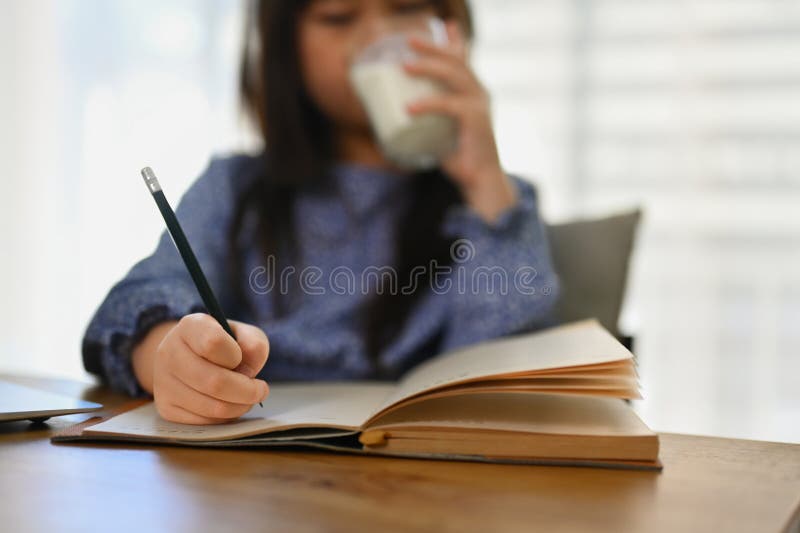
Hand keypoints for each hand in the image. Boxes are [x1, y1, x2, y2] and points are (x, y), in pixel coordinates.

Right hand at [152, 313, 269, 424]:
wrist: (190, 357)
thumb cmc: (223, 345)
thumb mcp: (243, 334)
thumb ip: (254, 345)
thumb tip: (248, 371)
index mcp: (190, 326)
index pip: (213, 343)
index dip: (235, 356)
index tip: (241, 359)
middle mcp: (169, 352)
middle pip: (214, 382)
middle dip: (247, 391)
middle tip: (260, 390)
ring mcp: (164, 382)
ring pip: (211, 407)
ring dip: (239, 406)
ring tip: (247, 398)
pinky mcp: (166, 407)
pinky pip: (204, 422)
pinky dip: (225, 418)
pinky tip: (229, 405)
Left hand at [404, 20, 516, 222]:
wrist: (480, 180)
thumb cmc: (459, 157)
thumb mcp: (440, 131)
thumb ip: (428, 120)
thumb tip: (396, 115)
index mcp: (472, 93)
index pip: (464, 60)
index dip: (454, 41)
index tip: (444, 23)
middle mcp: (479, 93)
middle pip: (456, 61)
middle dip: (433, 46)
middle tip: (409, 39)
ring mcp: (480, 105)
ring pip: (454, 76)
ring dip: (428, 67)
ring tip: (405, 65)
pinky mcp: (477, 121)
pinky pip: (450, 106)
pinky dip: (429, 104)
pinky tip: (411, 107)